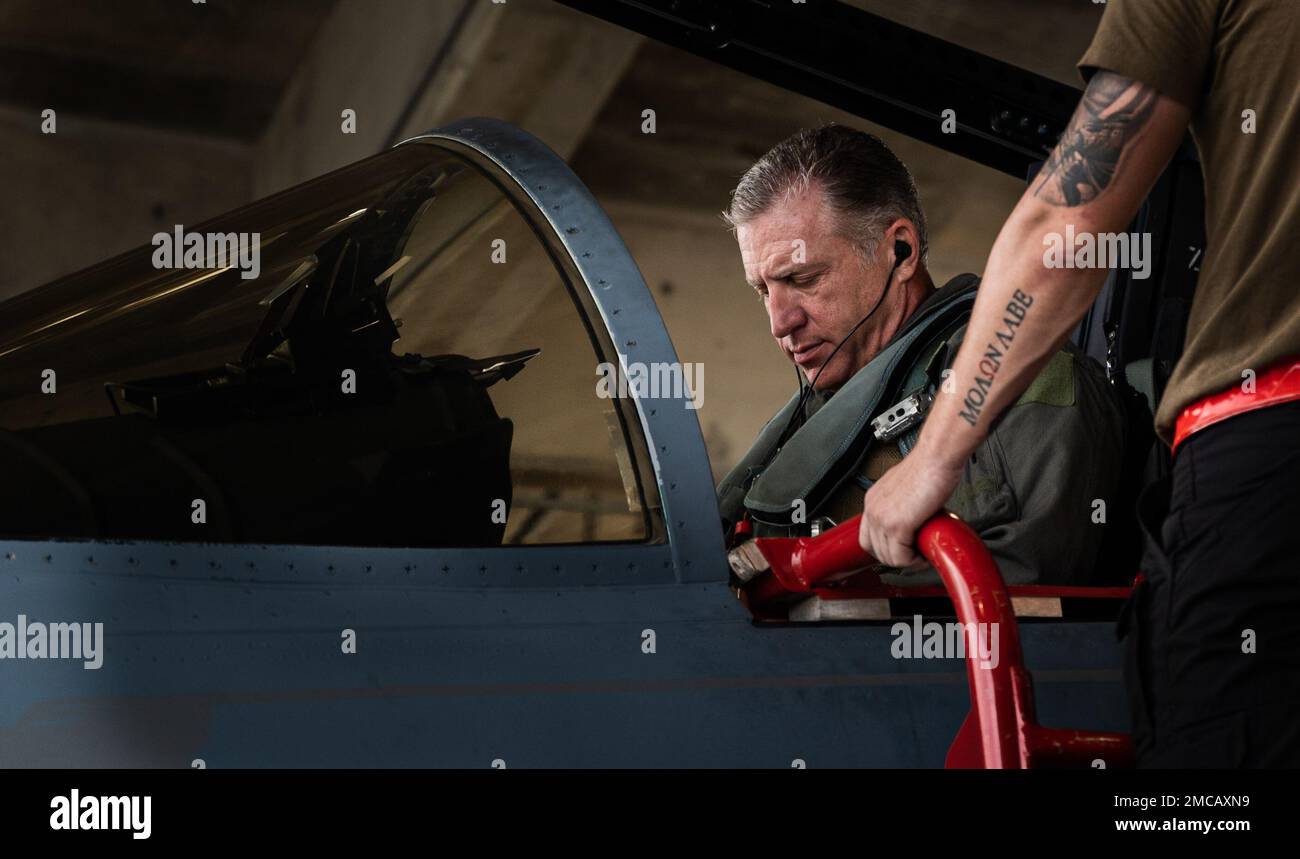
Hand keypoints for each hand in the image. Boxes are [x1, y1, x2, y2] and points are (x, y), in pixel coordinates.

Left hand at [859, 442, 963, 566]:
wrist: (936, 458)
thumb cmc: (928, 468)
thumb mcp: (904, 490)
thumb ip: (901, 506)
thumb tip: (911, 522)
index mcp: (873, 501)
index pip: (866, 538)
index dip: (885, 549)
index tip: (902, 550)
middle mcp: (873, 509)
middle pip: (875, 551)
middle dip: (898, 557)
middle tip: (916, 554)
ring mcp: (882, 519)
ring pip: (889, 558)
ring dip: (908, 561)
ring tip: (922, 553)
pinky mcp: (897, 526)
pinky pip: (901, 557)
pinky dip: (914, 561)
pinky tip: (924, 553)